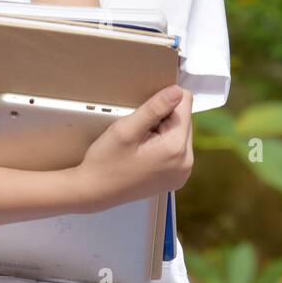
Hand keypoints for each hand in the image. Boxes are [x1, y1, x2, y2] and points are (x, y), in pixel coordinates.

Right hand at [76, 85, 193, 212]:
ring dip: (164, 131)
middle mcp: (187, 163)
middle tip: (139, 131)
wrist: (94, 192)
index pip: (185, 104)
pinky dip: (164, 145)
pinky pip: (177, 150)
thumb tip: (178, 90)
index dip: (164, 101)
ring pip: (181, 133)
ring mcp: (183, 173)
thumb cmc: (106, 160)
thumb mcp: (126, 129)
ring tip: (140, 142)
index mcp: (176, 148)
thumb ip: (155, 108)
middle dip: (164, 118)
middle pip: (185, 120)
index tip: (144, 113)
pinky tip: (145, 152)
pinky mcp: (176, 179)